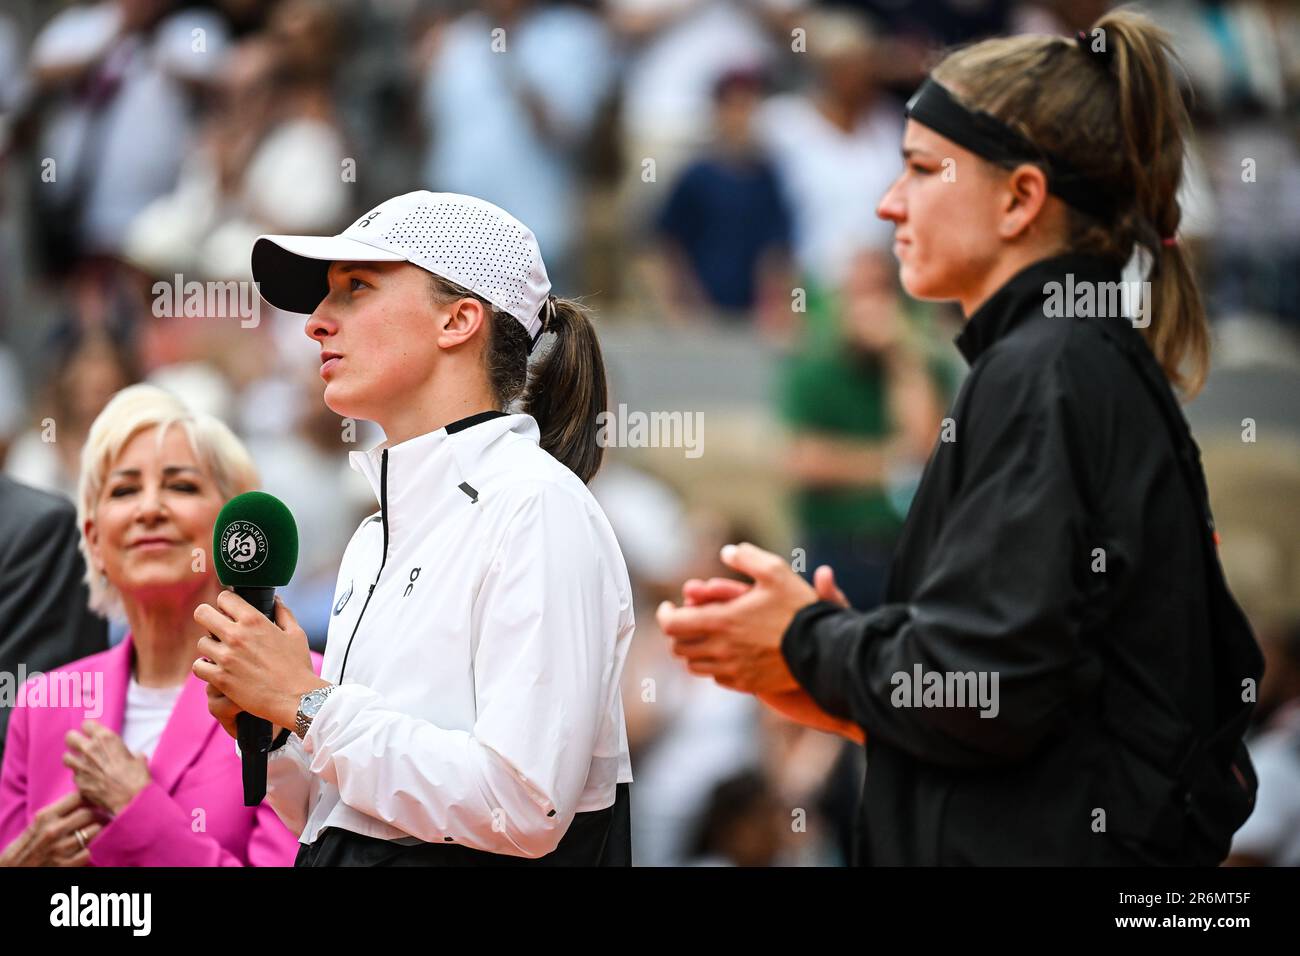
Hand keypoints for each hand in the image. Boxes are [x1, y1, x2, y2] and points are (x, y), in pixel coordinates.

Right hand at [0, 792, 102, 866]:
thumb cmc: (29, 843)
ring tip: (98, 829)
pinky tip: (88, 847)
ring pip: (94, 831)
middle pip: (90, 813)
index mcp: (46, 816)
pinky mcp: (65, 865)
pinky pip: (90, 851)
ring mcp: (60, 848)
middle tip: (104, 815)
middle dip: (99, 814)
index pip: (79, 797)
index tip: (97, 799)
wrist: (14, 869)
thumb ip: (60, 810)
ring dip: (98, 830)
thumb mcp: (39, 822)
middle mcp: (53, 830)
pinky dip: (91, 849)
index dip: (91, 797)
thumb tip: (86, 796)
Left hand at [63, 721, 151, 814]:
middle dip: (74, 741)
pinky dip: (80, 777)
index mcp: (106, 739)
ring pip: (66, 757)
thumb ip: (128, 753)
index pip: (87, 724)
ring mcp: (81, 767)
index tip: (93, 734)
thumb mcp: (138, 757)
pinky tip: (89, 780)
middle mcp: (90, 750)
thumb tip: (130, 756)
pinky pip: (74, 776)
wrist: (131, 799)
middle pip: (70, 737)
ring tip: (82, 764)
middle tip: (80, 746)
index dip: (90, 729)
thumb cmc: (137, 777)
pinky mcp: (78, 783)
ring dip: (73, 759)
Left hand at [193, 593, 324, 730]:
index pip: (223, 598)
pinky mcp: (220, 678)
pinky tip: (217, 669)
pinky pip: (198, 666)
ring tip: (222, 654)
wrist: (296, 698)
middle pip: (202, 614)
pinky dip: (205, 668)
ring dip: (210, 647)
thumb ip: (284, 613)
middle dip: (207, 618)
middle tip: (216, 628)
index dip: (225, 603)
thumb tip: (276, 600)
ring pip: (201, 642)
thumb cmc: (298, 666)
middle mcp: (236, 635)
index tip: (228, 611)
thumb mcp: (296, 634)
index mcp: (254, 620)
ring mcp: (226, 657)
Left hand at [657, 543, 826, 694]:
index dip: (664, 615)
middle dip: (677, 633)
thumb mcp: (775, 571)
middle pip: (678, 649)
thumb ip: (748, 558)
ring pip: (695, 666)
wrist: (823, 650)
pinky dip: (714, 666)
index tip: (668, 607)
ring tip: (704, 636)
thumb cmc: (798, 609)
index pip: (672, 625)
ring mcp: (733, 670)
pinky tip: (726, 653)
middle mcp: (721, 650)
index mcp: (721, 621)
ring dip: (694, 650)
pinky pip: (717, 679)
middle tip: (686, 620)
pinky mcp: (747, 684)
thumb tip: (727, 551)